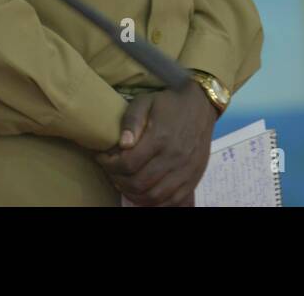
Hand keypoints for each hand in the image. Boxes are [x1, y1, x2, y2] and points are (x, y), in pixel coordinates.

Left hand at [96, 82, 217, 205]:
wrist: (202, 105)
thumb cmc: (169, 103)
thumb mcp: (146, 101)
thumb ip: (132, 120)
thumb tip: (123, 144)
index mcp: (161, 137)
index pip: (128, 163)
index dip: (109, 165)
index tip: (102, 157)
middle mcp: (174, 157)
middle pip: (138, 183)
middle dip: (118, 180)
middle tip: (112, 171)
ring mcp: (186, 170)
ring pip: (153, 196)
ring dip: (133, 194)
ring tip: (125, 182)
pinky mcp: (193, 178)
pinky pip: (172, 201)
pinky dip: (154, 202)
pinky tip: (144, 192)